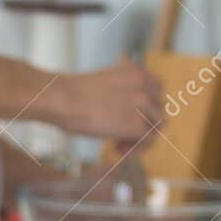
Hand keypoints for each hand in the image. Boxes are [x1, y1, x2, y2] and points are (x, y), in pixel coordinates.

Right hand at [45, 60, 164, 144]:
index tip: (127, 118)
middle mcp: (145, 85)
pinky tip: (116, 149)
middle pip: (159, 108)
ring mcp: (143, 104)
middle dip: (144, 124)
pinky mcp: (137, 125)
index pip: (157, 90)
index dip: (146, 107)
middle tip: (122, 136)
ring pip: (159, 124)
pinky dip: (136, 149)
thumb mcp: (102, 85)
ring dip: (142, 137)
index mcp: (137, 71)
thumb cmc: (68, 96)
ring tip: (120, 146)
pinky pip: (149, 140)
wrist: (60, 100)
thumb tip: (121, 115)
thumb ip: (120, 94)